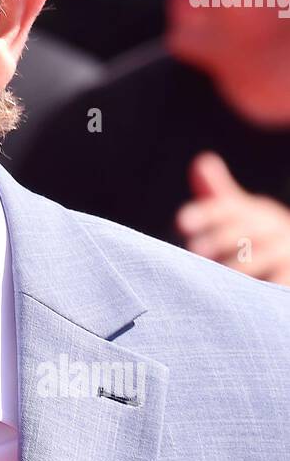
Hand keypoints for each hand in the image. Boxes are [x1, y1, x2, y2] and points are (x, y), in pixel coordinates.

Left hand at [176, 153, 289, 285]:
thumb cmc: (257, 239)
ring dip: (238, 268)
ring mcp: (285, 253)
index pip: (227, 209)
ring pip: (260, 259)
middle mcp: (272, 229)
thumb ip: (218, 195)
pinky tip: (247, 298)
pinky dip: (266, 288)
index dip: (205, 214)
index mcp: (253, 213)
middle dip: (219, 240)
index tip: (181, 222)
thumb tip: (201, 162)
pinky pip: (279, 282)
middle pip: (243, 232)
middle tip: (195, 250)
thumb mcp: (240, 217)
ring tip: (217, 279)